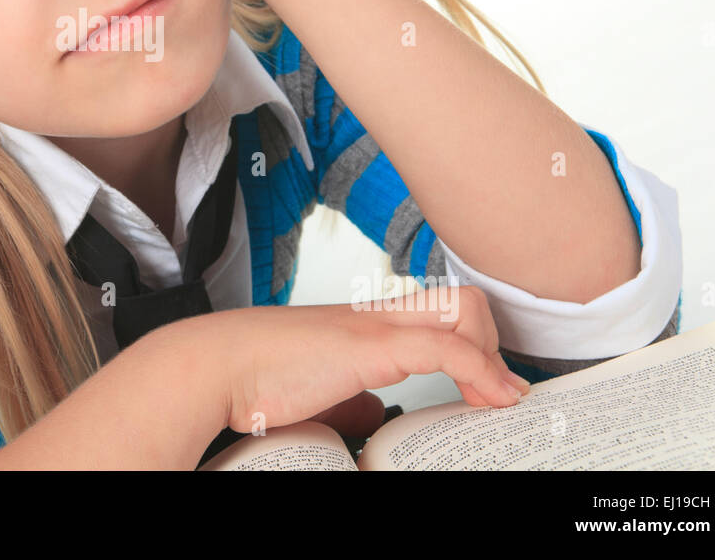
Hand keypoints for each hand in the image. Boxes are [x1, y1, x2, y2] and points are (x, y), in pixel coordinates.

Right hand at [208, 285, 531, 435]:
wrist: (218, 366)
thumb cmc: (253, 377)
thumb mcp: (317, 391)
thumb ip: (350, 399)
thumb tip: (374, 414)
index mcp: (365, 324)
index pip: (440, 310)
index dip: (475, 344)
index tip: (490, 386)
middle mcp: (377, 316)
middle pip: (462, 301)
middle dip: (493, 345)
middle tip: (495, 392)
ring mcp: (376, 326)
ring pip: (464, 313)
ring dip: (493, 357)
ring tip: (496, 399)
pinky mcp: (372, 346)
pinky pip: (447, 349)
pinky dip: (481, 373)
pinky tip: (491, 398)